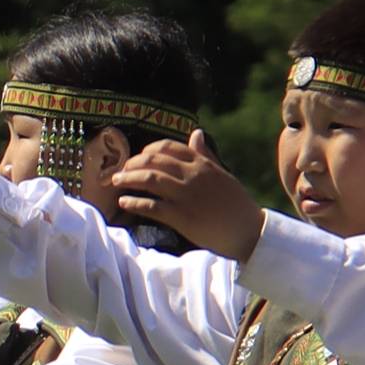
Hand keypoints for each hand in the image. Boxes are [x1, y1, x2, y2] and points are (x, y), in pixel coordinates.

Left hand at [107, 131, 263, 258]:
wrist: (249, 231)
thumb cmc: (236, 204)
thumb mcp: (221, 174)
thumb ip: (205, 155)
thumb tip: (195, 133)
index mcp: (202, 163)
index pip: (168, 147)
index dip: (147, 150)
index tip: (138, 157)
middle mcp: (193, 175)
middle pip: (153, 160)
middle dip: (132, 163)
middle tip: (120, 170)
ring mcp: (186, 195)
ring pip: (149, 179)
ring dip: (127, 179)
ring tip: (115, 182)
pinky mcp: (182, 216)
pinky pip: (151, 206)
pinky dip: (134, 202)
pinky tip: (124, 202)